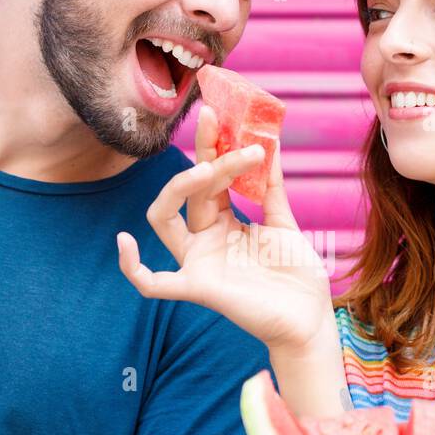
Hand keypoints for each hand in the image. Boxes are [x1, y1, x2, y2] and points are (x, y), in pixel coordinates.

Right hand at [117, 105, 333, 353]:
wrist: (310, 319)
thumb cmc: (297, 276)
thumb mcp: (286, 224)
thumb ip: (273, 189)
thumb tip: (270, 144)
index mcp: (224, 221)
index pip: (211, 176)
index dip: (215, 146)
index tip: (227, 115)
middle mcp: (205, 238)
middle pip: (190, 188)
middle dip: (204, 154)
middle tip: (220, 124)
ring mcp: (198, 262)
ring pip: (163, 218)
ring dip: (180, 187)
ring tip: (207, 167)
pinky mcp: (198, 288)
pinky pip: (153, 283)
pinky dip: (132, 267)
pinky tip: (124, 242)